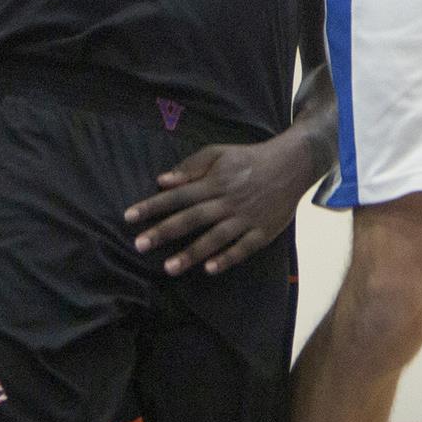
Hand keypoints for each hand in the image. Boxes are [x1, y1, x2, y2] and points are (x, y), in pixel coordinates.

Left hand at [126, 134, 310, 275]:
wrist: (292, 164)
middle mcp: (227, 201)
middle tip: (139, 245)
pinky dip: (227, 259)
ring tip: (168, 267)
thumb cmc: (249, 159)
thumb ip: (191, 166)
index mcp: (215, 182)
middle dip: (164, 232)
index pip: (178, 195)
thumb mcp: (220, 152)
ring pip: (215, 238)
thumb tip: (162, 180)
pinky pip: (243, 248)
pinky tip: (210, 269)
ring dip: (191, 253)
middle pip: (191, 218)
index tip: (129, 217)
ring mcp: (245, 218)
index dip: (153, 206)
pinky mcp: (263, 232)